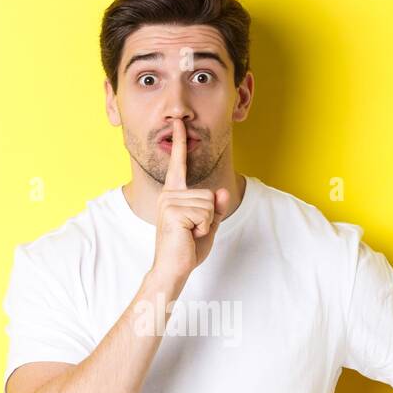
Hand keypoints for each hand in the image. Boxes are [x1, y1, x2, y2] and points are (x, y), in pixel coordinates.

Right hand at [150, 118, 230, 286]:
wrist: (172, 269)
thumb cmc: (186, 249)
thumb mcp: (207, 226)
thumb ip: (216, 209)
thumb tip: (223, 192)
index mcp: (174, 194)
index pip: (178, 164)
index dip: (179, 143)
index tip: (179, 123)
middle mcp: (169, 195)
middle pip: (209, 194)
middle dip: (209, 217)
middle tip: (193, 231)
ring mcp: (170, 202)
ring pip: (209, 204)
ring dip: (206, 224)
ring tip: (190, 234)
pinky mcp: (174, 212)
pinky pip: (206, 214)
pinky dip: (204, 228)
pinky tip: (189, 236)